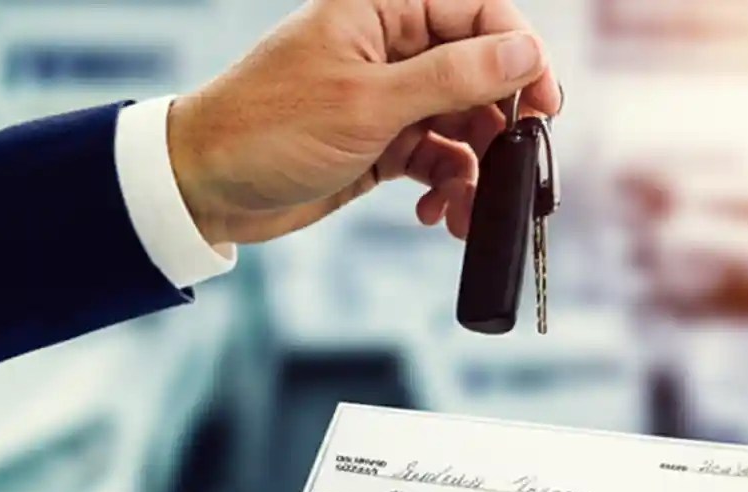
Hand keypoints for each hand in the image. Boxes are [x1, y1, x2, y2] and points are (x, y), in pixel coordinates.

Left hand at [168, 0, 560, 247]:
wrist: (204, 189)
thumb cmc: (267, 129)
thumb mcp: (369, 102)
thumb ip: (452, 76)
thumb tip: (525, 54)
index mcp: (382, 9)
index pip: (478, 13)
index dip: (520, 55)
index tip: (543, 104)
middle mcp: (391, 47)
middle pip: (481, 73)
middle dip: (502, 125)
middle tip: (517, 166)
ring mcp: (390, 97)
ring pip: (466, 125)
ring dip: (477, 171)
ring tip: (467, 209)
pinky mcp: (385, 143)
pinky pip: (441, 161)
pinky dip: (448, 189)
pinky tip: (436, 214)